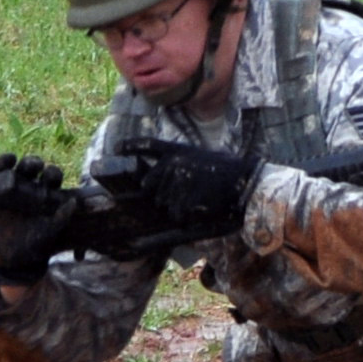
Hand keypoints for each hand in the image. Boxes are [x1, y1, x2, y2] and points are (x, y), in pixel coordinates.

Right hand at [0, 155, 80, 281]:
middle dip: (32, 162)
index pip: (48, 176)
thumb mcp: (51, 231)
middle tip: (35, 166)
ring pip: (3, 171)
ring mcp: (4, 194)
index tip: (49, 171)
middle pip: (27, 168)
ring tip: (9, 162)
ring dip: (4, 163)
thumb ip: (61, 217)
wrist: (16, 260)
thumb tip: (73, 202)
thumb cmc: (37, 244)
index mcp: (42, 194)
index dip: (51, 171)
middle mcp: (24, 189)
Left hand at [95, 139, 256, 242]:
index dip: (131, 146)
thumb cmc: (227, 170)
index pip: (148, 145)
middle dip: (162, 193)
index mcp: (176, 151)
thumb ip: (178, 164)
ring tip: (197, 200)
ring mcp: (176, 180)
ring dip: (176, 206)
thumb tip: (155, 183)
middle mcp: (172, 163)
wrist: (245, 180)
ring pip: (163, 202)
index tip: (117, 149)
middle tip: (184, 194)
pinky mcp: (184, 197)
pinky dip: (186, 216)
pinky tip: (200, 208)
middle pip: (149, 185)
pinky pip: (176, 214)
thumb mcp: (200, 157)